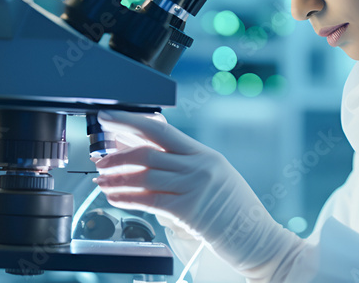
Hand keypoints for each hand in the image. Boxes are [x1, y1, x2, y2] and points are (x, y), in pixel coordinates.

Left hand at [93, 110, 303, 278]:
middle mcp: (200, 166)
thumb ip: (186, 167)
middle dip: (118, 153)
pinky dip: (127, 198)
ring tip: (101, 181)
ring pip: (145, 175)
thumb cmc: (237, 213)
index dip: (131, 123)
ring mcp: (195, 187)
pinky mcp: (189, 210)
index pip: (162, 130)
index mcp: (206, 154)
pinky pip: (149, 200)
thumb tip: (148, 157)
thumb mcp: (216, 179)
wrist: (259, 239)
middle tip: (100, 158)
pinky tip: (114, 198)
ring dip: (117, 178)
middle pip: (149, 151)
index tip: (110, 119)